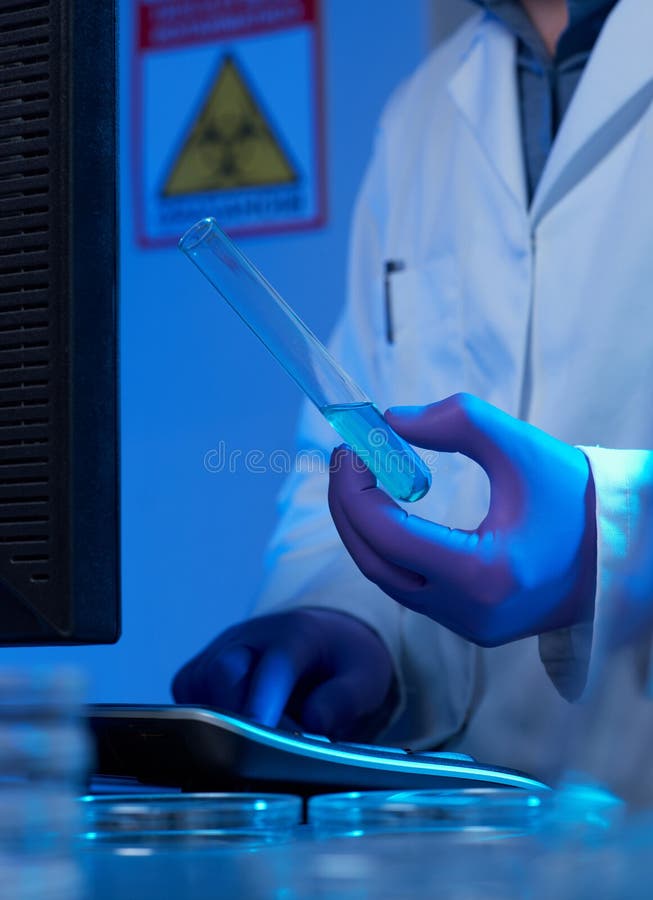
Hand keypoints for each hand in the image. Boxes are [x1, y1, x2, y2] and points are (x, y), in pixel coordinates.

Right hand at [172, 608, 396, 739]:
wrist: (322, 640)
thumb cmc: (343, 660)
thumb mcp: (367, 675)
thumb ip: (345, 698)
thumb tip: (314, 725)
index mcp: (294, 633)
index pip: (274, 664)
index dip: (265, 701)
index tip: (262, 734)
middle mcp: (247, 638)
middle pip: (224, 673)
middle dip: (239, 718)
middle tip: (265, 757)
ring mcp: (218, 653)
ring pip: (198, 691)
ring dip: (221, 727)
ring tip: (253, 754)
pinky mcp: (199, 675)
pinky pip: (188, 703)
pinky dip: (204, 726)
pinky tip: (232, 744)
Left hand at [328, 393, 596, 645]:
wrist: (625, 554)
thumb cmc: (577, 498)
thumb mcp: (520, 446)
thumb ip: (454, 421)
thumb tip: (390, 421)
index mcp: (482, 574)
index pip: (386, 535)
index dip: (354, 489)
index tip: (350, 448)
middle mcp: (469, 612)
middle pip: (375, 563)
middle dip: (348, 509)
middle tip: (346, 461)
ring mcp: (469, 627)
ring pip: (389, 580)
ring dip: (366, 530)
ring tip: (363, 479)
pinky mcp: (472, 626)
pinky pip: (411, 589)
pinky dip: (391, 549)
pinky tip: (390, 511)